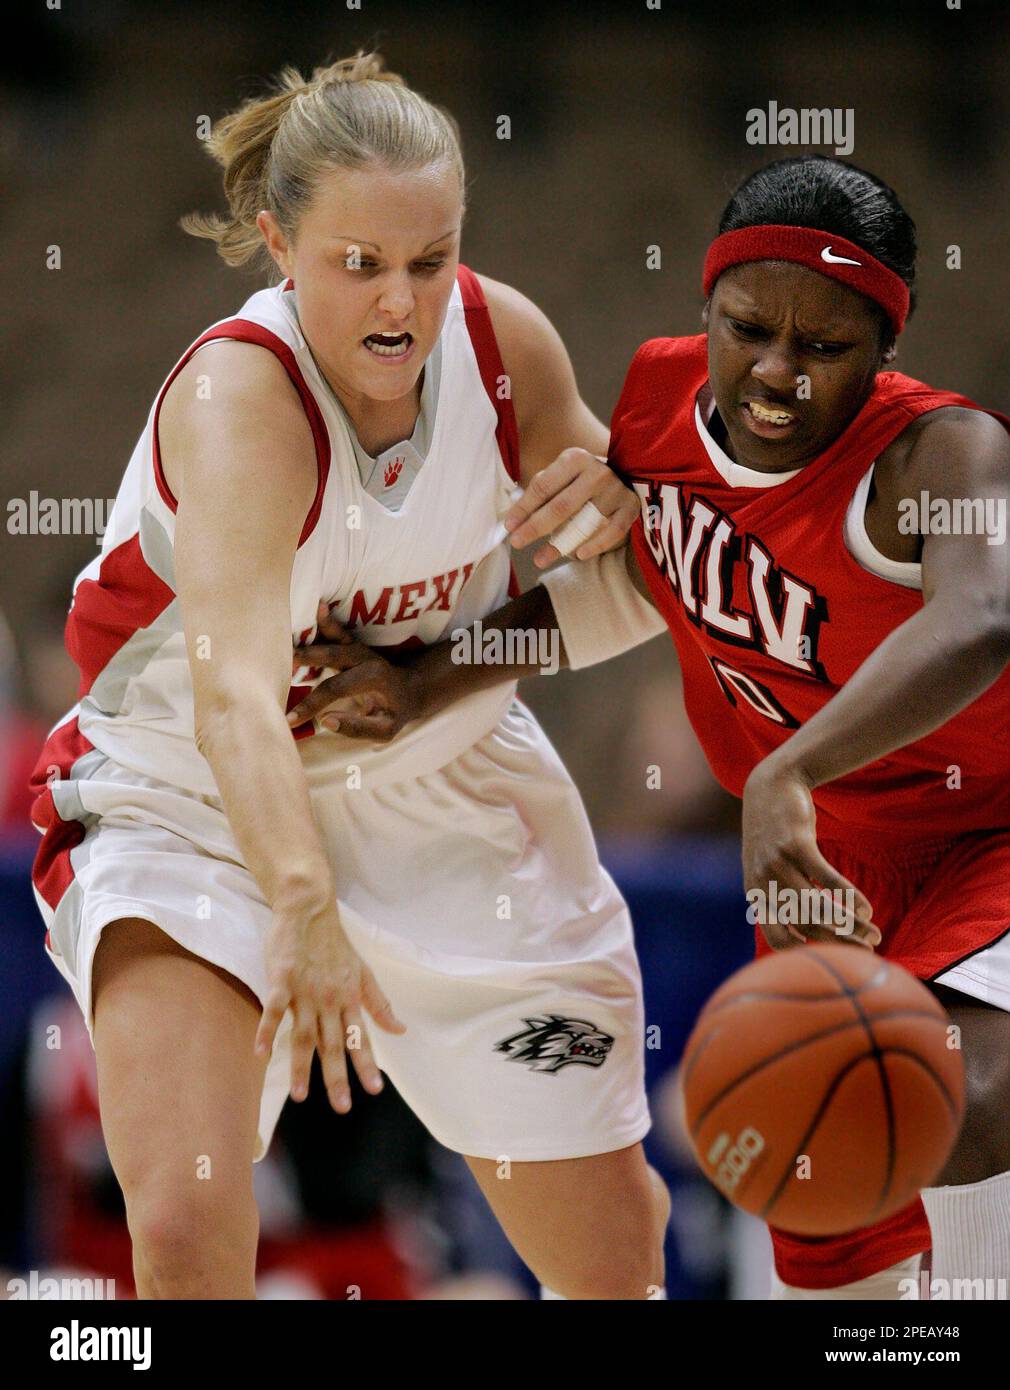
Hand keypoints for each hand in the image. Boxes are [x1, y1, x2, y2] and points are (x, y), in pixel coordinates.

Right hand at [255, 897, 406, 1111]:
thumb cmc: (335, 944)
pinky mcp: (282, 978)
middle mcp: (329, 999)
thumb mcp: (363, 973)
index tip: (375, 1090)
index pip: (361, 1037)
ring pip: (304, 1034)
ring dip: (302, 1066)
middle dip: (338, 1076)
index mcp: (349, 999)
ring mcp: (305, 990)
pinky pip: (274, 1008)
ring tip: (301, 1095)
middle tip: (342, 1107)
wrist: (310, 909)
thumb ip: (379, 1004)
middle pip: (333, 1043)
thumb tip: (401, 1029)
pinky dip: (268, 1030)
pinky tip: (262, 1053)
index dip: (367, 1063)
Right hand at [288, 606, 423, 739]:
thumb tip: (326, 721)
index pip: (334, 688)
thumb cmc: (395, 712)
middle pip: (330, 654)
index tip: (290, 718)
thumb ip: (357, 728)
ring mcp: (358, 647)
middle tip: (280, 662)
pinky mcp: (351, 643)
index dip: (311, 703)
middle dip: (304, 658)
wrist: (410, 689)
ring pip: (332, 637)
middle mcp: (365, 657)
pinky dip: (323, 620)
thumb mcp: (384, 729)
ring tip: (287, 628)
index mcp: (372, 678)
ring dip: (310, 633)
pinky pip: (334, 631)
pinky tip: (315, 605)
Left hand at [504, 447, 639, 568]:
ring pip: (585, 521)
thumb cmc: (583, 482)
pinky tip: (578, 555)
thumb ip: (541, 494)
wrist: (626, 478)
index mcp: (575, 459)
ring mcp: (616, 490)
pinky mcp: (630, 507)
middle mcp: (597, 471)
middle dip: (535, 526)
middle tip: (517, 543)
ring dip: (560, 543)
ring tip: (539, 559)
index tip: (508, 527)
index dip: (523, 508)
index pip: (543, 486)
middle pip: (561, 505)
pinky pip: (612, 532)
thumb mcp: (563, 478)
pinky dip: (596, 545)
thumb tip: (512, 522)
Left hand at [741, 758, 880, 951]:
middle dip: (839, 943)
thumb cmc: (776, 833)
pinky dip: (849, 897)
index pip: (778, 939)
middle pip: (805, 927)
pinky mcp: (796, 845)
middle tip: (867, 951)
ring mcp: (778, 864)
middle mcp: (764, 883)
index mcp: (756, 894)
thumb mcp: (770, 866)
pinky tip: (866, 908)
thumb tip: (809, 930)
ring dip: (850, 925)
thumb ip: (782, 895)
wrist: (771, 785)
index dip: (807, 955)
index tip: (833, 961)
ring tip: (874, 932)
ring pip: (818, 907)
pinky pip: (827, 879)